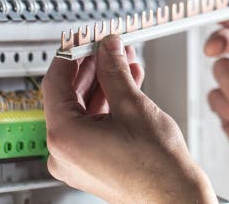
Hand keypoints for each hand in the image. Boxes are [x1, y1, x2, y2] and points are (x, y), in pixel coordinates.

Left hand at [43, 35, 216, 203]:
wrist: (172, 195)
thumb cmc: (155, 165)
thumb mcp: (133, 105)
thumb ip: (115, 71)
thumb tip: (107, 49)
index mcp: (64, 136)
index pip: (56, 82)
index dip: (72, 54)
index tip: (84, 39)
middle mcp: (62, 151)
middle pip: (69, 96)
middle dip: (94, 67)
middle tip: (109, 46)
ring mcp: (76, 160)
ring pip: (84, 110)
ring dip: (105, 83)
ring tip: (126, 62)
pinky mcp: (91, 163)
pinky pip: (93, 125)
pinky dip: (108, 104)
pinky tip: (128, 85)